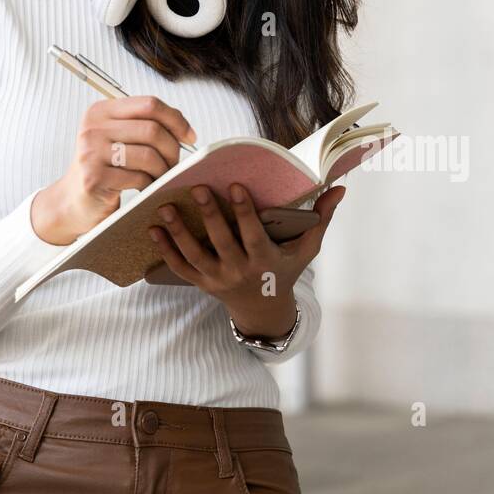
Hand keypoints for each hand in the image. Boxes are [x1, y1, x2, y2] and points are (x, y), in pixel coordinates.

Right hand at [31, 94, 196, 244]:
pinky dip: (150, 185)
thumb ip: (143, 125)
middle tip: (174, 164)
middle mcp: (93, 127)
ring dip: (163, 170)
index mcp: (101, 111)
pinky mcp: (95, 178)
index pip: (149, 104)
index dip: (176, 119)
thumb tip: (185, 129)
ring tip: (160, 177)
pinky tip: (146, 188)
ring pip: (149, 155)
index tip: (189, 136)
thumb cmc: (103, 168)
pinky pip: (139, 178)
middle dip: (172, 149)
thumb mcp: (117, 137)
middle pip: (152, 130)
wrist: (72, 201)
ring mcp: (91, 152)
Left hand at [147, 182, 345, 334]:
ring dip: (178, 232)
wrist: (263, 308)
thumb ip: (321, 218)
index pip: (253, 234)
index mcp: (264, 259)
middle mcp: (239, 270)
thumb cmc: (285, 269)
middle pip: (221, 241)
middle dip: (210, 214)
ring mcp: (217, 279)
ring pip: (194, 255)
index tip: (235, 185)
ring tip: (166, 207)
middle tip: (198, 187)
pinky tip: (153, 229)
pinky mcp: (201, 283)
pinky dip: (165, 251)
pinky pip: (180, 268)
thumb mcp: (306, 248)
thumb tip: (339, 188)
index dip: (244, 211)